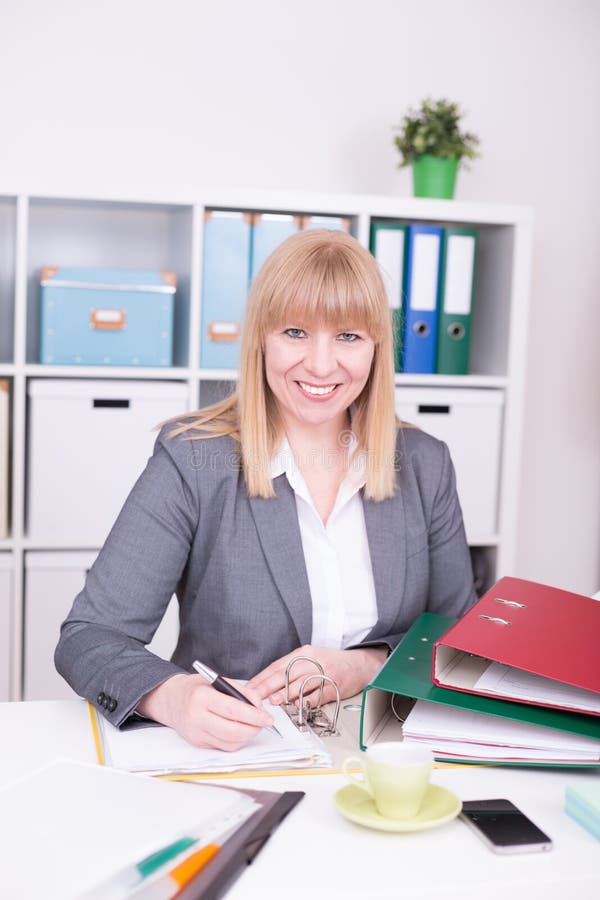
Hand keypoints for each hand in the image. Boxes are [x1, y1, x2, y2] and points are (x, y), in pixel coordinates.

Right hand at [137, 673, 274, 751]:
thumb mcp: (218, 681)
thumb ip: (240, 692)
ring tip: (253, 725)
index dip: (254, 716)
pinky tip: (240, 730)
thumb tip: (259, 706)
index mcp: (202, 697)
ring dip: (247, 736)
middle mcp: (196, 717)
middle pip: (233, 731)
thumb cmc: (196, 688)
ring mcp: (196, 733)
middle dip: (254, 729)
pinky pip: (223, 747)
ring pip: (230, 743)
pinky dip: (236, 740)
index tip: (267, 716)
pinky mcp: (198, 744)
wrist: (170, 700)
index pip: (233, 710)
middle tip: (264, 722)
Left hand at [246, 645, 388, 706]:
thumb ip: (292, 670)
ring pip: (300, 683)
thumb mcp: (311, 659)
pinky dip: (308, 700)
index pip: (277, 666)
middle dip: (267, 686)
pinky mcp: (335, 685)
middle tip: (255, 696)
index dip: (261, 678)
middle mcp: (312, 661)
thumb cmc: (332, 663)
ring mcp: (324, 673)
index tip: (249, 689)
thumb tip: (268, 685)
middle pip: (285, 674)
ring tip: (273, 701)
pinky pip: (318, 694)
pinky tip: (298, 706)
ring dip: (285, 693)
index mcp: (303, 654)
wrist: (361, 664)